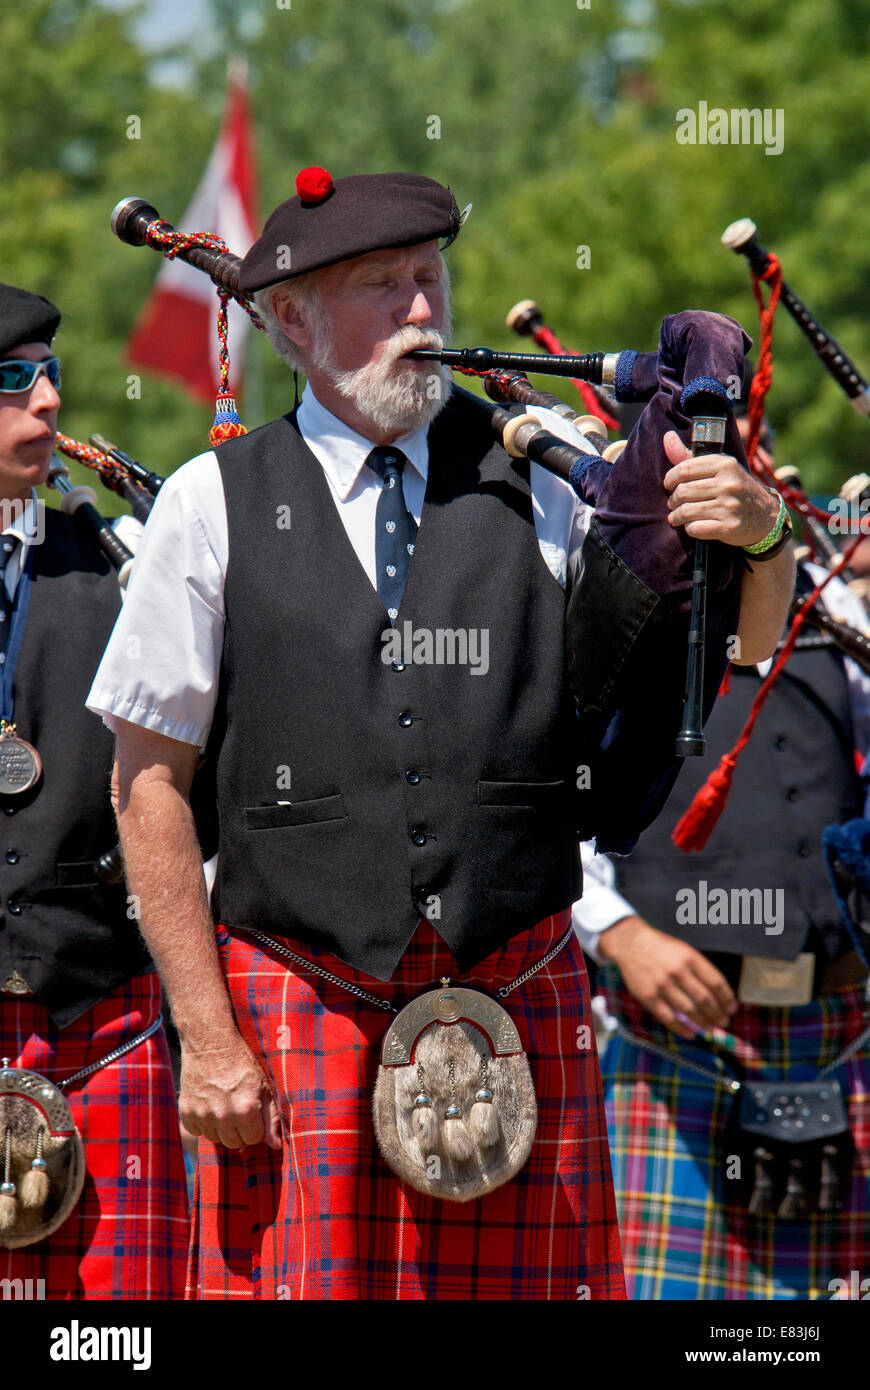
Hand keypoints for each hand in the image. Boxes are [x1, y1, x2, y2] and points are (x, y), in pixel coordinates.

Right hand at [179, 1031, 281, 1149]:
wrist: (209, 1042)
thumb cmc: (241, 1061)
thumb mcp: (263, 1085)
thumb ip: (272, 1118)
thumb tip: (275, 1146)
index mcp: (246, 1110)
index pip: (255, 1139)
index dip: (256, 1125)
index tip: (252, 1110)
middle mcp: (223, 1116)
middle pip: (235, 1143)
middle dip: (239, 1130)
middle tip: (238, 1107)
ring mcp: (202, 1115)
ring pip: (216, 1139)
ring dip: (221, 1127)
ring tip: (224, 1104)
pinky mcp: (186, 1112)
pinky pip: (197, 1132)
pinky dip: (203, 1122)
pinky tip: (209, 1104)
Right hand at [598, 915, 737, 1038]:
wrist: (630, 943)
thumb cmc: (661, 947)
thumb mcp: (684, 950)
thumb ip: (699, 968)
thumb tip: (717, 992)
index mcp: (690, 958)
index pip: (715, 982)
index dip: (727, 998)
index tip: (732, 1007)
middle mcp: (677, 972)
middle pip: (705, 999)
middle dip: (718, 1013)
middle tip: (724, 1021)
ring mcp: (662, 986)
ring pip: (689, 1010)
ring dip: (704, 1022)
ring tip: (712, 1028)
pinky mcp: (649, 997)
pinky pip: (669, 1018)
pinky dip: (682, 1029)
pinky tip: (691, 1034)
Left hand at [662, 430, 780, 547]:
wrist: (766, 516)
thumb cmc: (736, 488)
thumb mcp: (719, 468)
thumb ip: (690, 457)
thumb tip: (668, 437)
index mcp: (726, 464)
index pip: (684, 469)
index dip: (671, 479)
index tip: (669, 484)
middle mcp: (729, 484)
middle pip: (683, 492)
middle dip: (673, 499)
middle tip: (673, 503)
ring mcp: (730, 507)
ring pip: (686, 511)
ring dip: (676, 516)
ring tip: (676, 516)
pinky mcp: (729, 528)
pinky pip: (695, 528)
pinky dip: (688, 528)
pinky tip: (691, 525)